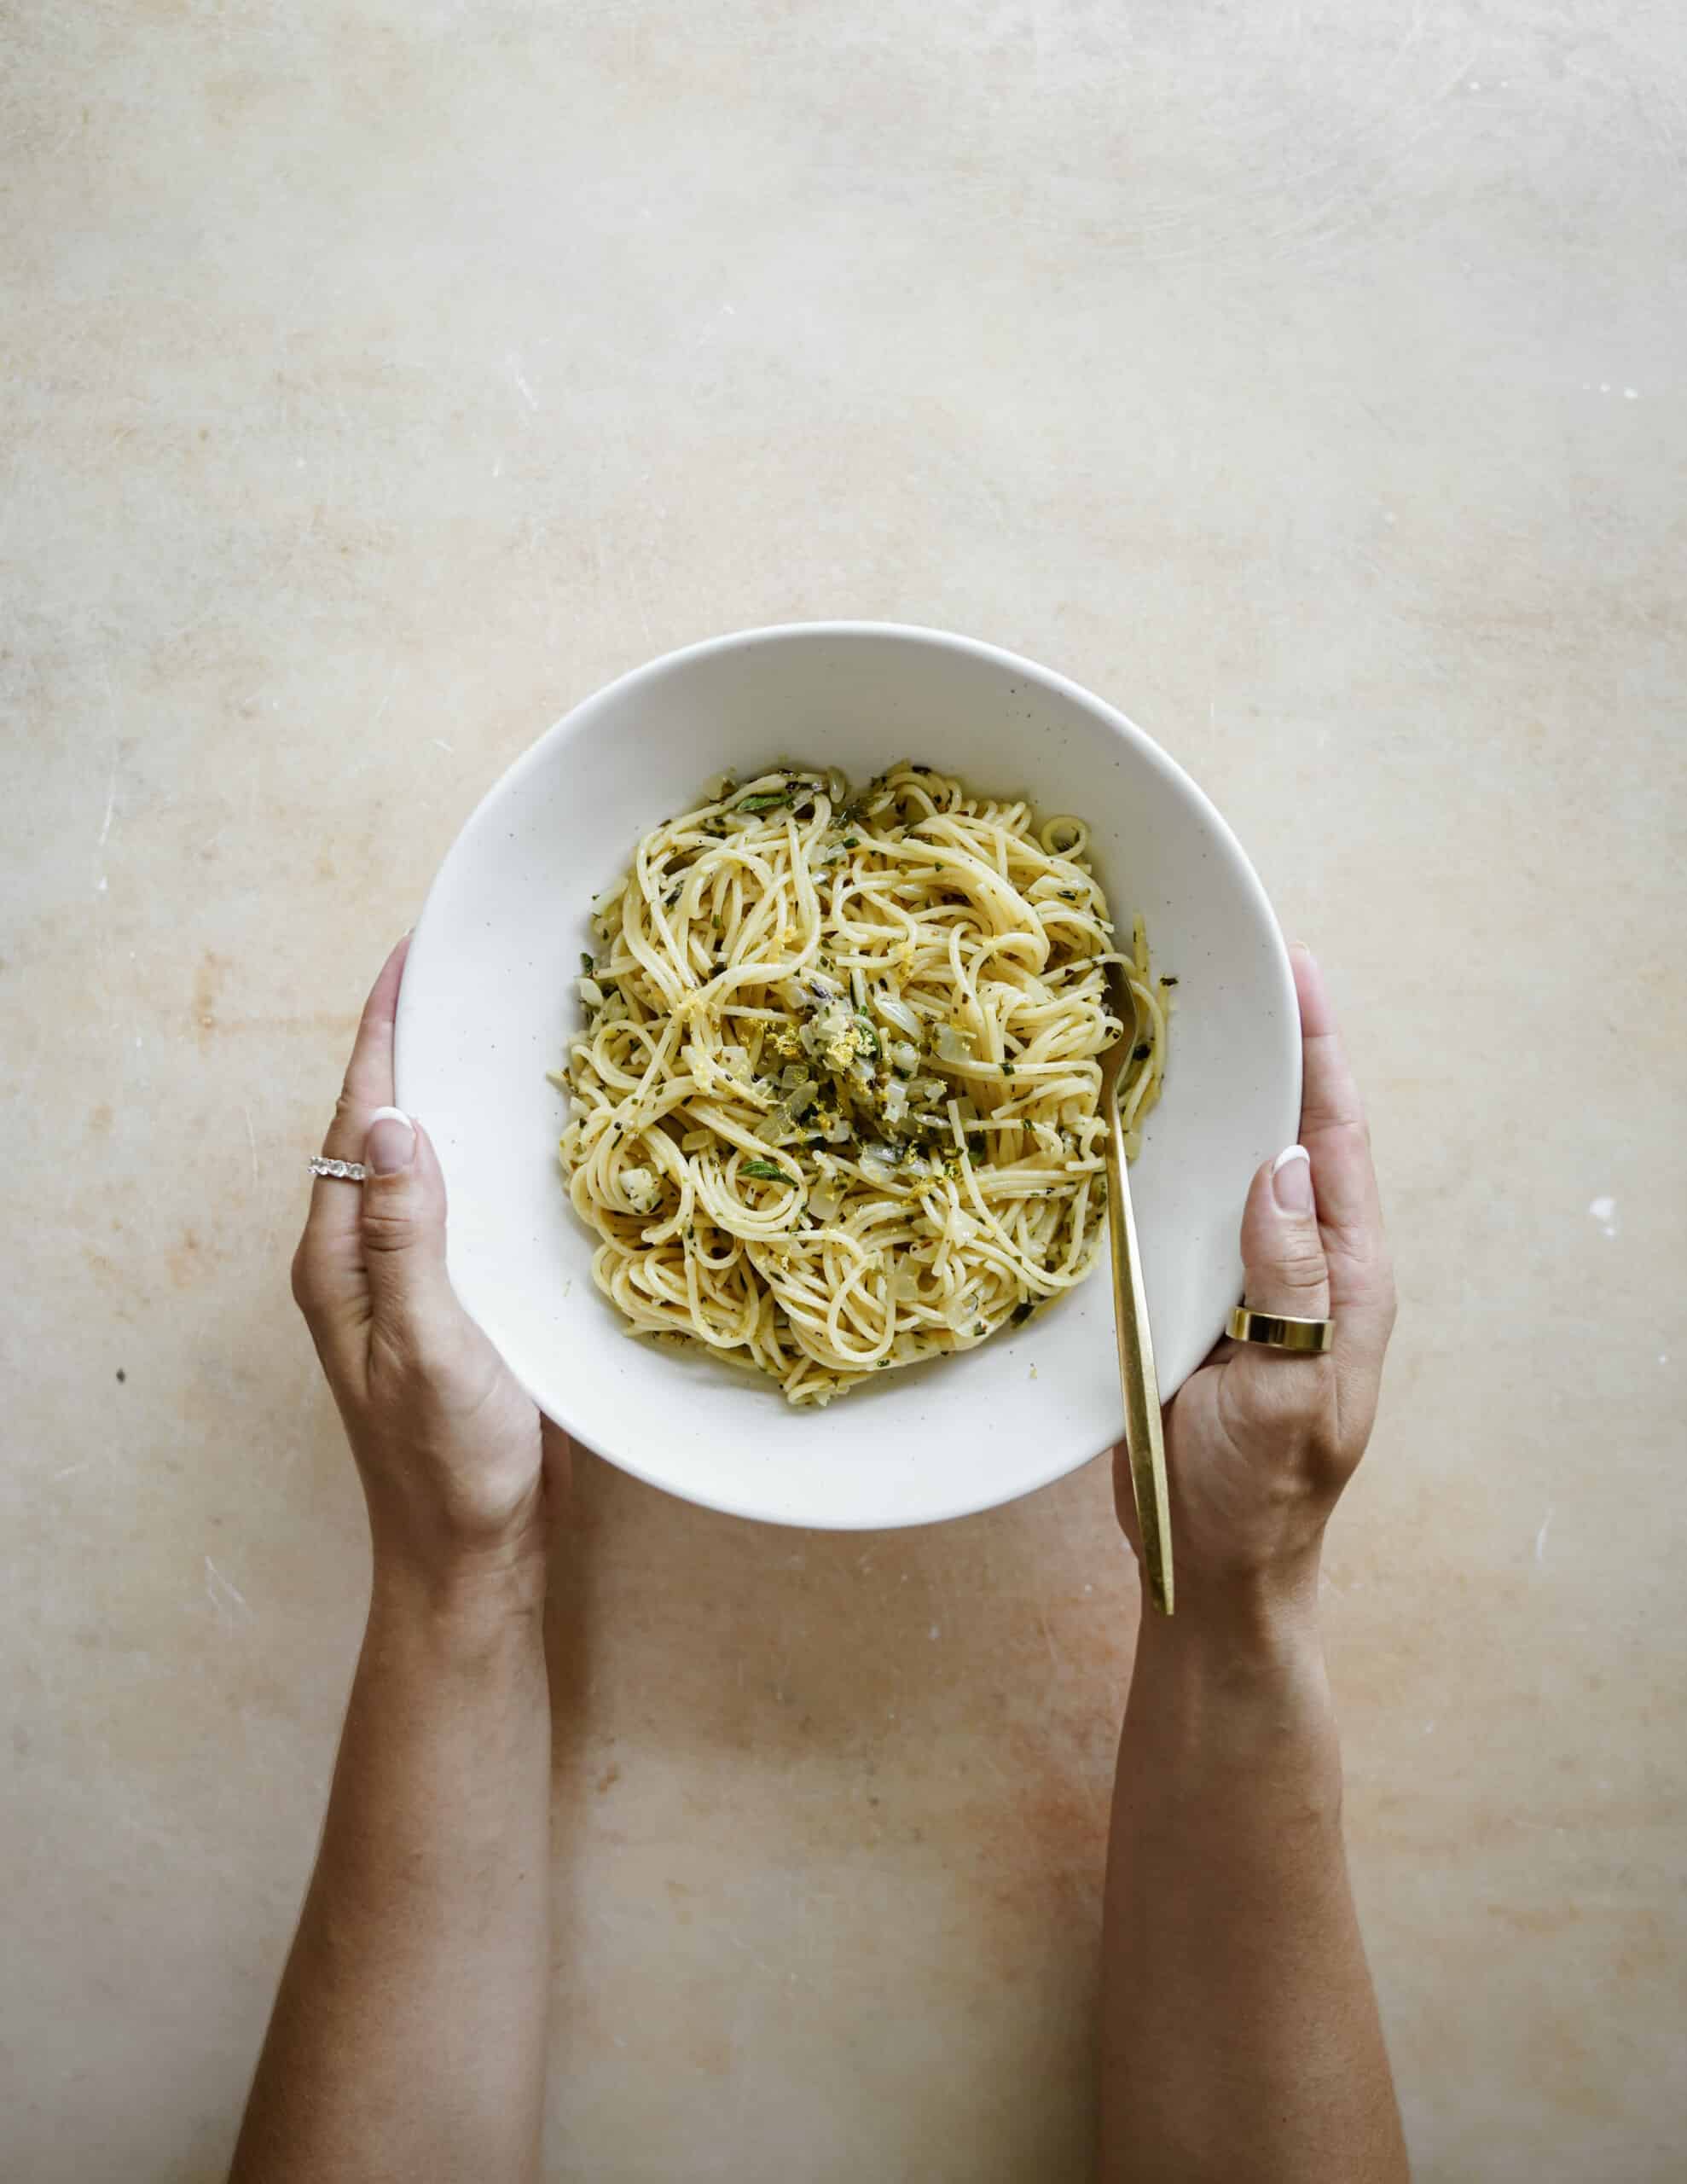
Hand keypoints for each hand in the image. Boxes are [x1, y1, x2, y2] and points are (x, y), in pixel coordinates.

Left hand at [291, 938, 562, 1600]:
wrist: (474, 1554)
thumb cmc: (450, 1465)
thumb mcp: (427, 1345)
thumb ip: (406, 1237)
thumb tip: (393, 1122)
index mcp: (340, 1261)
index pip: (357, 1122)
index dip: (382, 1037)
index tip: (409, 959)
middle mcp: (363, 1260)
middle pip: (379, 1128)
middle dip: (410, 1044)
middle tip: (457, 969)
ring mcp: (407, 1281)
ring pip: (419, 1161)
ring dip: (445, 1092)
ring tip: (488, 1025)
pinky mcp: (453, 1301)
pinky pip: (458, 1200)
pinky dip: (481, 1149)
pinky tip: (520, 1135)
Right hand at [1116, 945, 1396, 1624]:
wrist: (1210, 1567)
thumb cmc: (1259, 1494)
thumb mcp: (1290, 1393)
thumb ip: (1293, 1285)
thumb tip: (1282, 1163)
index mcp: (1346, 1279)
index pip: (1336, 1141)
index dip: (1321, 1054)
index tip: (1299, 974)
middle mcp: (1301, 1265)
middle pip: (1290, 1134)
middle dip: (1271, 1050)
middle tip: (1231, 970)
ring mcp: (1246, 1281)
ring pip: (1231, 1167)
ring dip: (1213, 1097)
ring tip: (1177, 1022)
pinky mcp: (1192, 1301)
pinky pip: (1181, 1210)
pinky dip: (1164, 1157)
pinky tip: (1128, 1122)